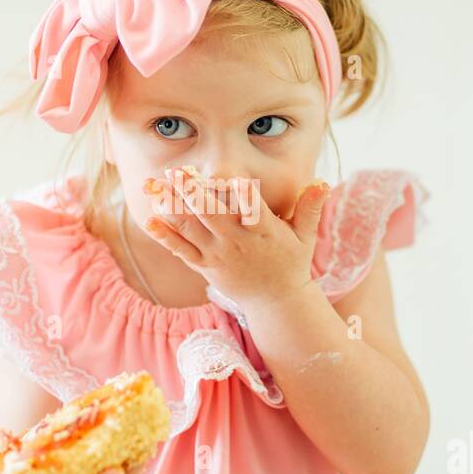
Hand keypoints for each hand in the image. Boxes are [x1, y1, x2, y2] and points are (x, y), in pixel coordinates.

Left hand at [142, 167, 329, 308]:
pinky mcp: (204, 265)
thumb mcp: (305, 236)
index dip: (240, 194)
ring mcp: (218, 255)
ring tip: (157, 187)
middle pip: (212, 215)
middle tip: (176, 172)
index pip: (250, 209)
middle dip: (192, 192)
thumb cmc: (291, 262)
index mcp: (263, 232)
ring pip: (191, 228)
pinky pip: (181, 250)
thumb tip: (323, 182)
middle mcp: (237, 242)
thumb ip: (311, 208)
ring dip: (173, 207)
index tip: (228, 177)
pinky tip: (149, 219)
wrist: (276, 302)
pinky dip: (164, 236)